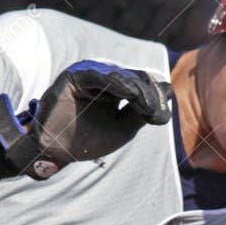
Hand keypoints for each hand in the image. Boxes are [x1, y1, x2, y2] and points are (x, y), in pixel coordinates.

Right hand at [0, 61, 170, 178]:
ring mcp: (89, 74)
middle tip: (157, 113)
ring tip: (148, 105)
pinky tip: (131, 93)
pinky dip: (117, 83)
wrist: (57, 151)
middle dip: (149, 95)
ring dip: (138, 90)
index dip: (155, 98)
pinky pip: (99, 76)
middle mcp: (104, 77)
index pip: (141, 86)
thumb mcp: (123, 128)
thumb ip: (142, 112)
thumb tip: (168, 92)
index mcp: (116, 88)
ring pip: (121, 76)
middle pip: (135, 78)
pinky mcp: (75, 75)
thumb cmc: (88, 139)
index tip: (163, 117)